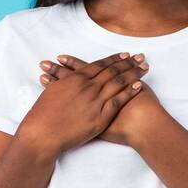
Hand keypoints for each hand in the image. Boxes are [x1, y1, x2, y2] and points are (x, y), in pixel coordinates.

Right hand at [15, 52, 146, 159]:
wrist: (42, 133)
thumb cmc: (43, 115)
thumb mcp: (52, 92)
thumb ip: (62, 82)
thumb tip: (65, 78)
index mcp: (76, 79)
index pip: (99, 65)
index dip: (114, 59)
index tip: (124, 54)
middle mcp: (87, 87)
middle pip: (112, 71)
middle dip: (128, 62)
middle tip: (140, 57)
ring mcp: (95, 101)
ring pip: (118, 83)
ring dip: (133, 73)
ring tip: (144, 67)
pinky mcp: (100, 116)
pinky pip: (118, 101)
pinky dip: (130, 92)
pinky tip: (139, 86)